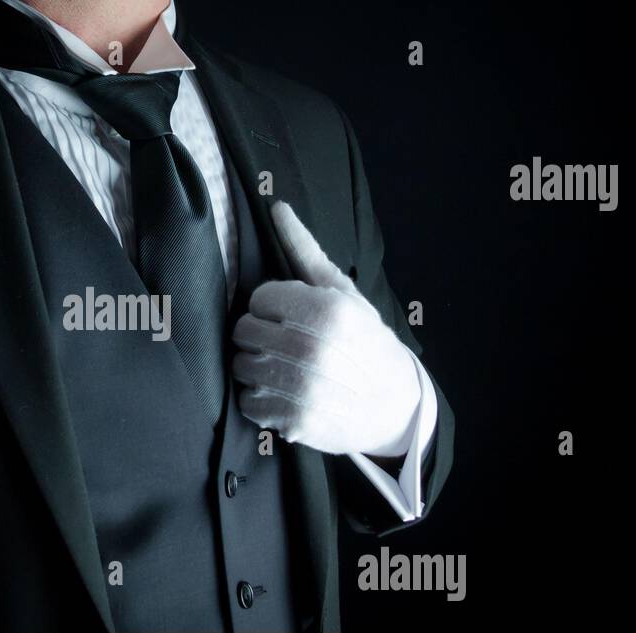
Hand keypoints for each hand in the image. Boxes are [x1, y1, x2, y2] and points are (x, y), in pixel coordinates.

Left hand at [231, 202, 420, 456]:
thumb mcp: (344, 294)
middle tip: (282, 342)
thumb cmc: (367, 343)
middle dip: (259, 334)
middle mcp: (312, 349)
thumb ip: (304, 250)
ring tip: (281, 366)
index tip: (290, 316)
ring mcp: (301, 389)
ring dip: (255, 366)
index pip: (258, 298)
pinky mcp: (292, 422)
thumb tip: (276, 207)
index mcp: (326, 311)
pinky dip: (259, 398)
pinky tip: (282, 393)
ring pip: (240, 366)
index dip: (271, 307)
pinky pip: (247, 402)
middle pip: (243, 331)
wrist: (396, 407)